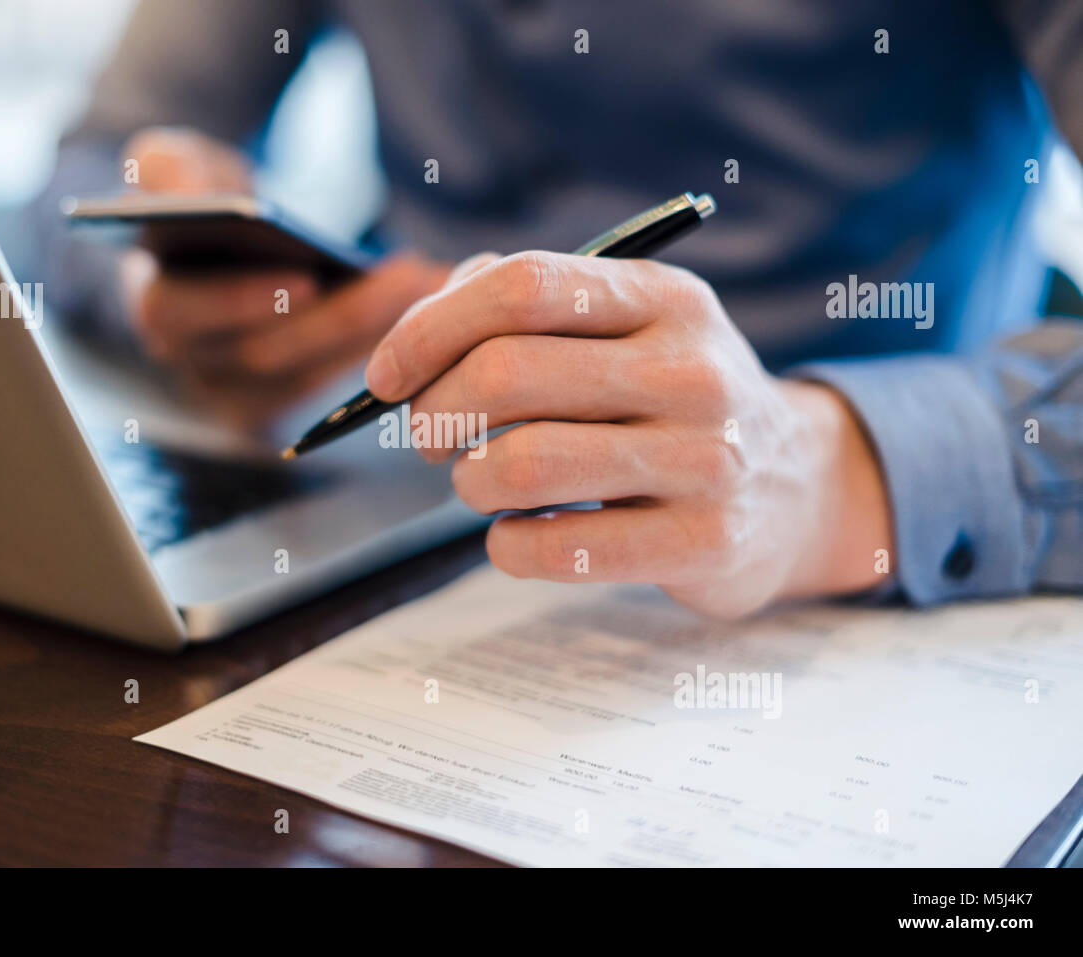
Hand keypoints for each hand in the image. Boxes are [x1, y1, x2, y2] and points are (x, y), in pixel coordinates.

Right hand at [117, 127, 449, 431]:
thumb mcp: (176, 164)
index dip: (238, 299)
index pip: (178, 313)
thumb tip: (191, 196)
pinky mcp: (272, 407)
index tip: (307, 277)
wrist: (228, 244)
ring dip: (369, 329)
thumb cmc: (203, 198)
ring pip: (305, 375)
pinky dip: (375, 344)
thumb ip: (168, 168)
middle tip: (397, 277)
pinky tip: (421, 304)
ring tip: (422, 280)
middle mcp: (186, 358)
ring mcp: (229, 391)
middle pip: (259, 354)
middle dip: (336, 317)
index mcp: (154, 298)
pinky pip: (326, 386)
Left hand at [364, 252, 894, 617]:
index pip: (523, 287)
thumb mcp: (628, 327)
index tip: (384, 376)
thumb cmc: (671, 402)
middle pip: (508, 373)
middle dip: (434, 412)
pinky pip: (556, 546)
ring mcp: (705, 459)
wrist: (795, 489)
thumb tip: (423, 322)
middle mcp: (691, 370)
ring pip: (522, 464)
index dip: (430, 329)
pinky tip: (513, 535)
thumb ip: (528, 304)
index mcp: (665, 298)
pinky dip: (504, 545)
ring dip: (467, 480)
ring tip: (478, 483)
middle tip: (427, 438)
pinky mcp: (702, 542)